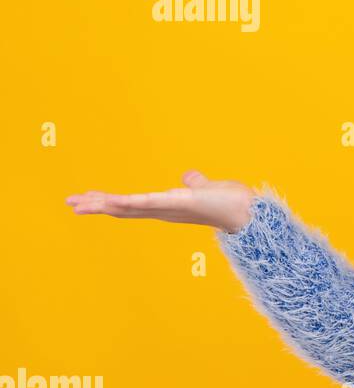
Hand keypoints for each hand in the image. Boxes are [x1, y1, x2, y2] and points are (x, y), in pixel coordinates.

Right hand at [66, 170, 254, 233]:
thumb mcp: (206, 188)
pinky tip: (112, 202)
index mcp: (166, 206)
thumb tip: (188, 176)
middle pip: (124, 209)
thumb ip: (195, 182)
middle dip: (97, 205)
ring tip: (79, 203)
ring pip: (130, 207)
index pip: (132, 205)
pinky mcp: (178, 204)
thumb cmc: (229, 202)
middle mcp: (164, 211)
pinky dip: (129, 202)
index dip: (109, 202)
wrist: (247, 211)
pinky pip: (149, 203)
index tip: (87, 199)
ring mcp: (169, 209)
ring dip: (104, 205)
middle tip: (71, 203)